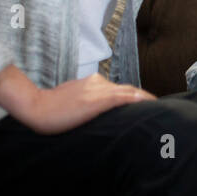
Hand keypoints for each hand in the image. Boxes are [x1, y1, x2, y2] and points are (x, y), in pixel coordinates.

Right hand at [13, 74, 153, 133]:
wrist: (35, 107)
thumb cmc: (49, 108)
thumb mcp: (71, 101)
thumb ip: (85, 103)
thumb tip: (92, 113)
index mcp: (92, 82)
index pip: (119, 89)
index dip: (134, 97)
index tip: (145, 105)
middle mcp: (98, 82)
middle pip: (128, 89)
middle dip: (144, 98)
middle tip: (159, 109)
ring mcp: (98, 90)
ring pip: (129, 92)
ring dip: (145, 100)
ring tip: (161, 110)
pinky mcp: (98, 100)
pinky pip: (124, 98)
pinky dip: (138, 100)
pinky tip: (150, 105)